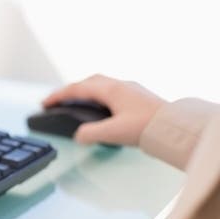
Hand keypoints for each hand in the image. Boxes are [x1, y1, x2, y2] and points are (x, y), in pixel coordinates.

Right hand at [43, 74, 165, 145]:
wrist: (174, 127)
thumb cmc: (148, 127)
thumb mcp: (112, 133)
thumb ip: (90, 134)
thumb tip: (78, 136)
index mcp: (111, 90)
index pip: (76, 89)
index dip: (58, 96)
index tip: (44, 103)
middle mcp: (120, 85)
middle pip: (88, 82)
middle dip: (70, 90)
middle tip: (59, 100)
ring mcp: (131, 90)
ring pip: (101, 84)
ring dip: (85, 91)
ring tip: (77, 102)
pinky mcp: (139, 97)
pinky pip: (112, 91)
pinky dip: (98, 96)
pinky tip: (100, 107)